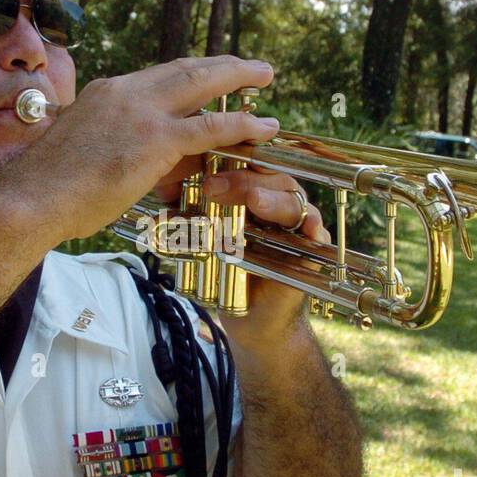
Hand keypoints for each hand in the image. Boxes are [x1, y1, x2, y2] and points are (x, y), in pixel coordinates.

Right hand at [15, 55, 278, 241]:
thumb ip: (106, 149)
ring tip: (265, 78)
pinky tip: (264, 128)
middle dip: (221, 64)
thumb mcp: (79, 155)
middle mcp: (124, 93)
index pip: (155, 78)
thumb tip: (122, 166)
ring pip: (203, 84)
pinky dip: (242, 125)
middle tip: (249, 65)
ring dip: (239, 77)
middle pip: (183, 68)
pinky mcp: (156, 140)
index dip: (187, 75)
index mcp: (104, 94)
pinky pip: (211, 127)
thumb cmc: (46, 190)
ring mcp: (141, 113)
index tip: (206, 76)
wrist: (30, 199)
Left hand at [200, 166, 328, 347]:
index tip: (202, 159)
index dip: (228, 158)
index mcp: (249, 194)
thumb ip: (186, 223)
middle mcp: (274, 203)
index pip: (244, 165)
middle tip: (213, 187)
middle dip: (241, 178)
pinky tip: (306, 226)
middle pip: (268, 175)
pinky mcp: (310, 247)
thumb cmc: (227, 275)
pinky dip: (313, 226)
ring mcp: (294, 224)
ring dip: (272, 197)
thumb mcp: (201, 246)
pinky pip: (316, 230)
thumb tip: (159, 208)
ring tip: (254, 200)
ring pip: (291, 198)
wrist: (251, 318)